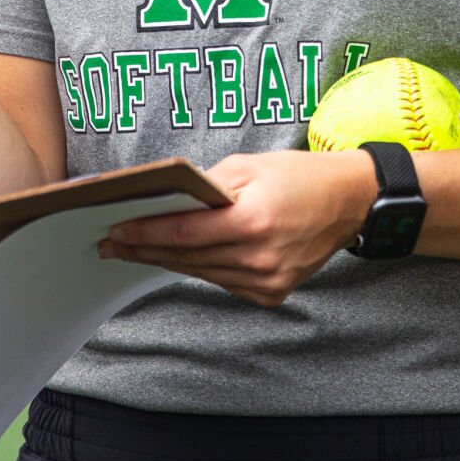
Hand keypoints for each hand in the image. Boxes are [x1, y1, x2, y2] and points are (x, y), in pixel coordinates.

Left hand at [99, 148, 377, 306]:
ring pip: (200, 273)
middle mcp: (259, 258)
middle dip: (144, 249)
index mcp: (253, 221)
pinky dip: (198, 268)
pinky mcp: (271, 293)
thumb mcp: (249, 167)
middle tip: (111, 244)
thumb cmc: (299, 177)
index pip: (184, 232)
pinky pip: (222, 281)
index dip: (145, 232)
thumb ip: (205, 186)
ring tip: (133, 251)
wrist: (348, 203)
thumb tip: (164, 201)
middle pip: (186, 257)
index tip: (115, 231)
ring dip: (166, 261)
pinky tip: (175, 258)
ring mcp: (266, 281)